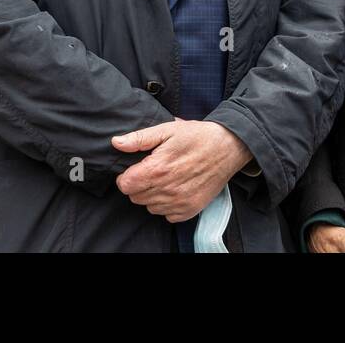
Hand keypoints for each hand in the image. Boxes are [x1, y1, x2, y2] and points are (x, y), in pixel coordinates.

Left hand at [112, 120, 250, 221]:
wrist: (228, 148)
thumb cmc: (197, 136)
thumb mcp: (167, 129)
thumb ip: (139, 138)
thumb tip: (116, 142)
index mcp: (158, 169)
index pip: (125, 185)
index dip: (126, 175)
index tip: (137, 167)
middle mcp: (167, 190)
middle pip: (135, 197)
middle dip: (139, 184)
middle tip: (153, 169)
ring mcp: (179, 203)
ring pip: (149, 207)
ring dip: (152, 195)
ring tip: (166, 177)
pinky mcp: (189, 210)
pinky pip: (166, 215)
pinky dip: (167, 204)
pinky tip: (176, 188)